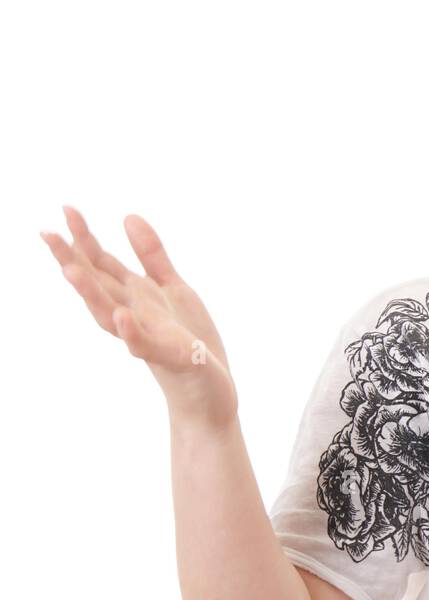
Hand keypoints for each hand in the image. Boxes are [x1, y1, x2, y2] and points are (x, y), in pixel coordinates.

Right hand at [41, 205, 238, 426]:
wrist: (209, 390)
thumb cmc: (188, 339)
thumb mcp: (173, 288)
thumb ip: (151, 256)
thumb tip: (127, 216)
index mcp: (134, 297)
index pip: (102, 265)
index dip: (85, 238)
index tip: (67, 209)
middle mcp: (132, 316)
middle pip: (97, 286)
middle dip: (73, 260)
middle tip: (48, 233)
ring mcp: (147, 337)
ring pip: (111, 315)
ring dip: (91, 294)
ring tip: (71, 269)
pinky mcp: (170, 357)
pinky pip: (145, 345)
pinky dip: (132, 332)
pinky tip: (122, 315)